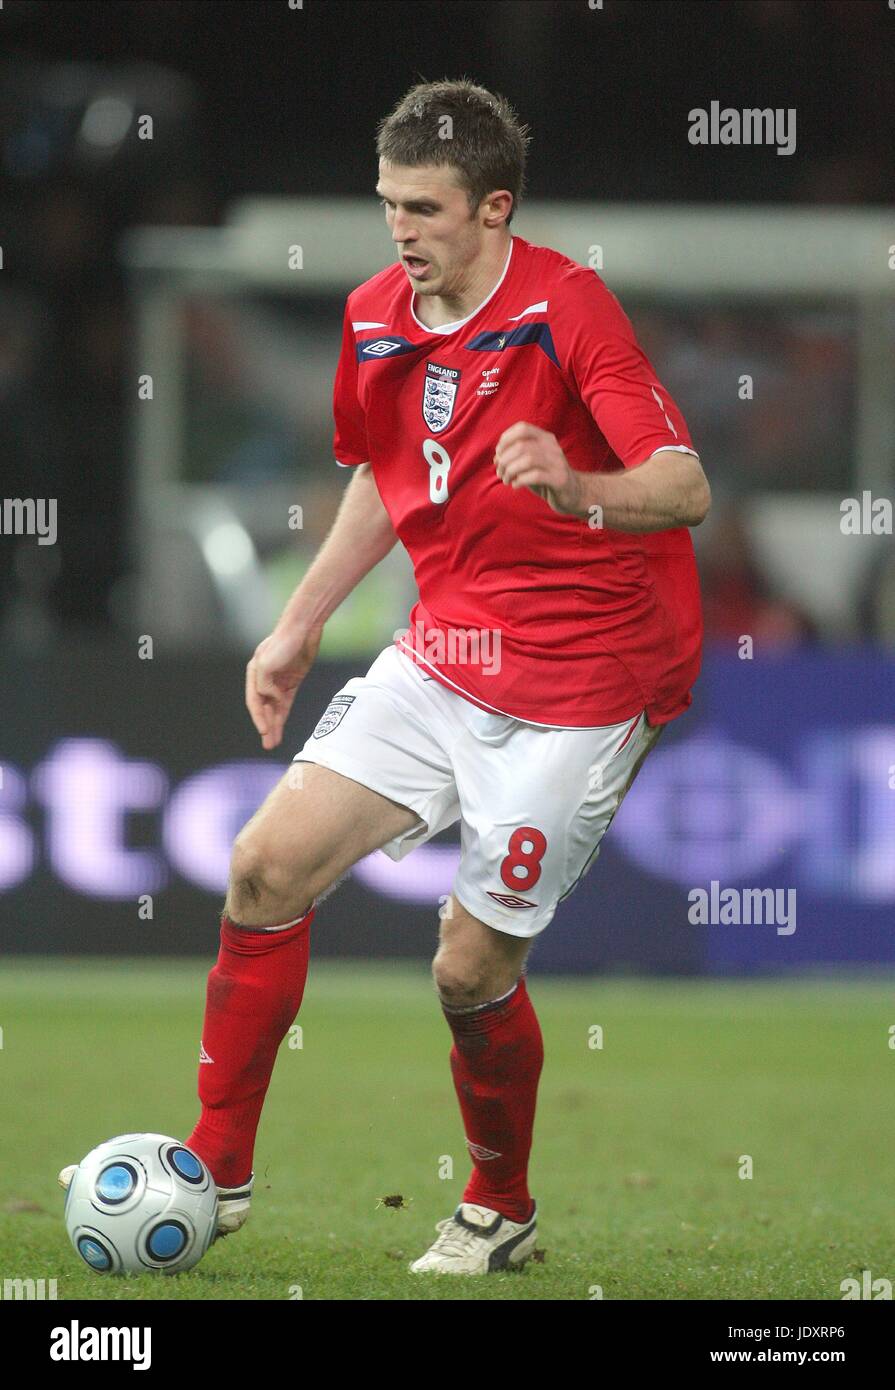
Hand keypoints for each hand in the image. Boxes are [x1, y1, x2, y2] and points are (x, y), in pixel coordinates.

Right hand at [245, 623, 323, 749]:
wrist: (305, 627)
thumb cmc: (284, 641)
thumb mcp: (267, 662)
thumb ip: (264, 683)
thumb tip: (270, 697)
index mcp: (255, 672)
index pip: (254, 701)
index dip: (259, 717)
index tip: (264, 732)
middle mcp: (265, 678)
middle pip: (264, 707)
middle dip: (266, 726)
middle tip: (269, 744)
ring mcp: (279, 680)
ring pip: (275, 707)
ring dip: (274, 724)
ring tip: (274, 742)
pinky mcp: (293, 680)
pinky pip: (286, 701)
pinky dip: (283, 713)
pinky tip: (281, 725)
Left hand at [494, 422, 584, 515]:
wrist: (572, 493)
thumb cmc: (545, 477)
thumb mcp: (530, 463)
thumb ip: (515, 457)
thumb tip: (496, 458)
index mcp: (545, 438)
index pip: (522, 428)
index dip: (506, 439)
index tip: (499, 454)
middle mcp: (553, 447)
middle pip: (521, 446)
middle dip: (505, 460)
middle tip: (500, 472)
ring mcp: (558, 463)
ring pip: (528, 460)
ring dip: (511, 471)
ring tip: (506, 480)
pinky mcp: (559, 479)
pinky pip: (536, 476)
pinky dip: (521, 480)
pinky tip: (516, 485)